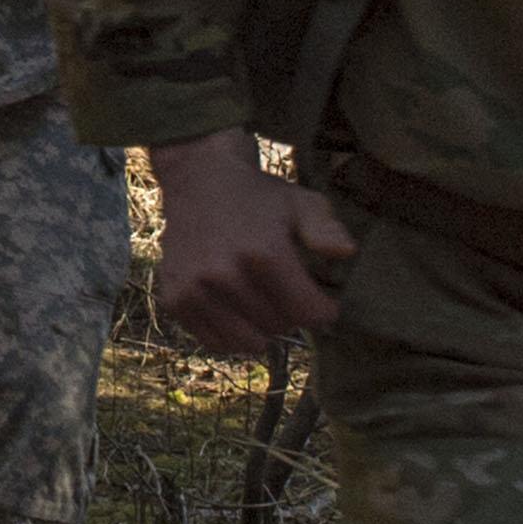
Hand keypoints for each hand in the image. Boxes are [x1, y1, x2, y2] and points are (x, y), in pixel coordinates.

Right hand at [147, 131, 353, 352]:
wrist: (198, 181)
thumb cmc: (258, 196)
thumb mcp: (300, 203)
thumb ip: (325, 230)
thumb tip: (346, 252)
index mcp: (264, 253)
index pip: (308, 313)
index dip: (322, 310)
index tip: (322, 301)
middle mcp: (227, 275)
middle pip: (280, 327)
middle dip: (291, 315)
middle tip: (287, 292)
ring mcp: (197, 290)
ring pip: (249, 342)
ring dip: (263, 329)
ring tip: (263, 302)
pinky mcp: (176, 300)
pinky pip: (215, 342)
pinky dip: (231, 334)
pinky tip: (237, 308)